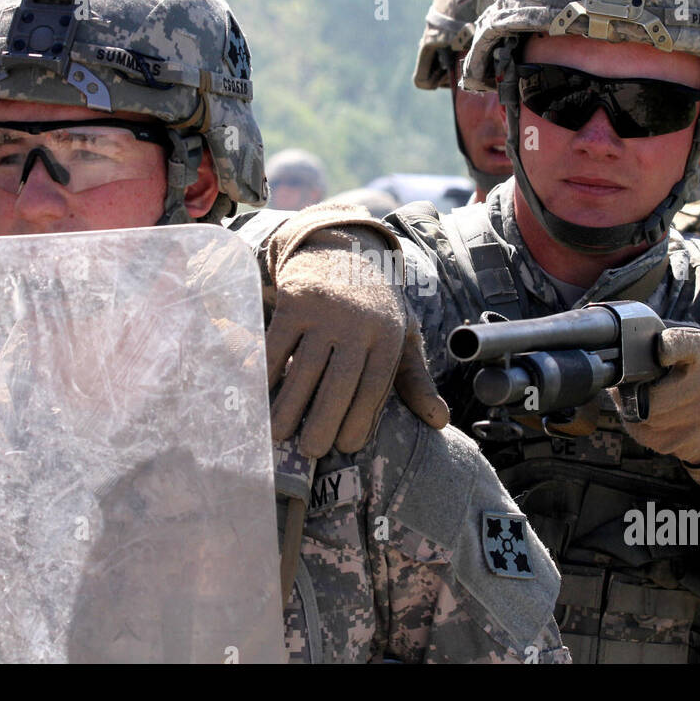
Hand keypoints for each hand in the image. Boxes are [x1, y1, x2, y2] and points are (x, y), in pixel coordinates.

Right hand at [264, 209, 448, 456]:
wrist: (343, 250)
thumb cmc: (374, 307)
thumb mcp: (403, 335)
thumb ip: (416, 380)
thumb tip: (440, 422)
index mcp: (390, 335)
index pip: (374, 387)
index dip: (360, 420)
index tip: (346, 447)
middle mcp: (359, 323)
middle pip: (339, 383)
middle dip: (322, 422)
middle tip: (310, 451)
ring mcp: (325, 311)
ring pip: (303, 368)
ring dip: (288, 406)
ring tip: (278, 434)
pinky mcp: (295, 300)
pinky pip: (275, 344)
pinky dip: (264, 371)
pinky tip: (259, 394)